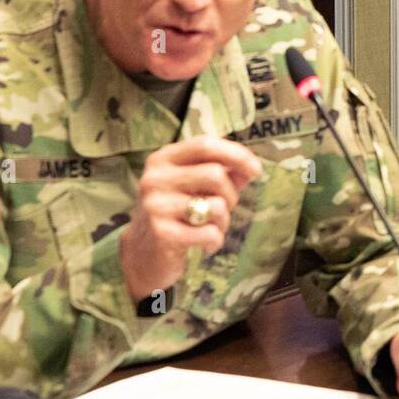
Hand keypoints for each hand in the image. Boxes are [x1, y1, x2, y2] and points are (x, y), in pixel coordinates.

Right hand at [119, 136, 262, 302]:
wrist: (142, 253)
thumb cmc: (176, 213)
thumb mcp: (193, 186)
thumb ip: (222, 174)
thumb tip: (250, 169)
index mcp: (162, 159)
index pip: (204, 145)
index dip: (236, 154)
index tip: (256, 169)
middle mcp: (155, 179)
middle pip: (215, 175)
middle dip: (231, 195)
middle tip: (224, 209)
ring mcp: (156, 206)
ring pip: (216, 205)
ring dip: (224, 221)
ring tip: (211, 227)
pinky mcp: (162, 233)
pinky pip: (210, 233)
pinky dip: (216, 241)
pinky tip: (204, 244)